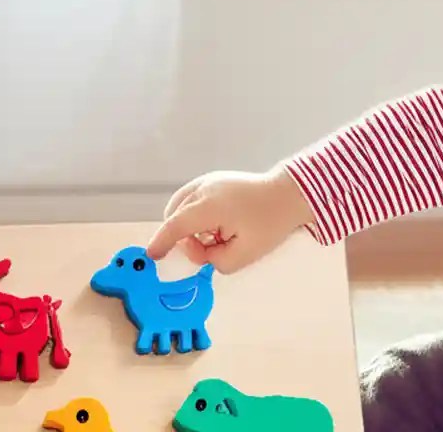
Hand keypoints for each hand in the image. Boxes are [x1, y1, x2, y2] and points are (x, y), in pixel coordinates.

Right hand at [145, 166, 314, 273]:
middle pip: (176, 217)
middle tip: (210, 249)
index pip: (175, 226)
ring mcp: (207, 181)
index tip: (153, 255)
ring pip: (181, 207)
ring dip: (190, 225)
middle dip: (185, 238)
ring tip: (217, 234)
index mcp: (209, 206)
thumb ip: (216, 261)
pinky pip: (190, 200)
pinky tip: (215, 223)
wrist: (289, 195)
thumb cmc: (270, 223)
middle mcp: (203, 189)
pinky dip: (194, 214)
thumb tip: (203, 255)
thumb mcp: (244, 254)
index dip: (161, 242)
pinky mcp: (212, 180)